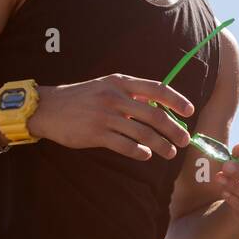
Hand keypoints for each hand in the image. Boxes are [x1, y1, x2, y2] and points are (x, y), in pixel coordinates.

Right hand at [27, 74, 193, 160]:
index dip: (176, 100)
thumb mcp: (107, 86)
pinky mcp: (96, 134)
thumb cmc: (82, 97)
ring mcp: (106, 116)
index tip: (190, 111)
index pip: (157, 89)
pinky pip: (125, 145)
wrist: (48, 108)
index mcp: (121, 82)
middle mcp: (115, 97)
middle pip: (154, 114)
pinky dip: (139, 152)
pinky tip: (146, 156)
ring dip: (161, 145)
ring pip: (143, 133)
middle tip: (185, 140)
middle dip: (174, 129)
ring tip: (170, 153)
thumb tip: (158, 105)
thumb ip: (131, 93)